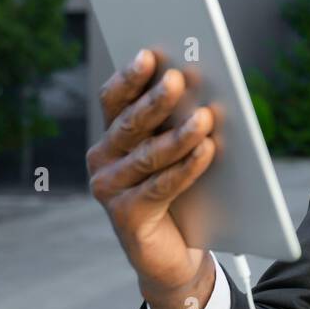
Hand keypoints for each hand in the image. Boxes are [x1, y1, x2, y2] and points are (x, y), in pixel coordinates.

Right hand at [86, 48, 217, 308]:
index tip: (149, 54)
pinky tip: (207, 150)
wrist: (176, 254)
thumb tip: (201, 88)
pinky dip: (186, 167)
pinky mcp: (126, 216)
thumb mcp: (178, 152)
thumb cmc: (182, 193)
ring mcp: (109, 189)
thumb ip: (179, 122)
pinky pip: (160, 186)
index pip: (114, 100)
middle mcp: (102, 160)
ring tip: (206, 117)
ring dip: (179, 135)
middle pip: (129, 124)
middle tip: (179, 80)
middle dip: (156, 101)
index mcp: (112, 137)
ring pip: (148, 155)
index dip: (130, 77)